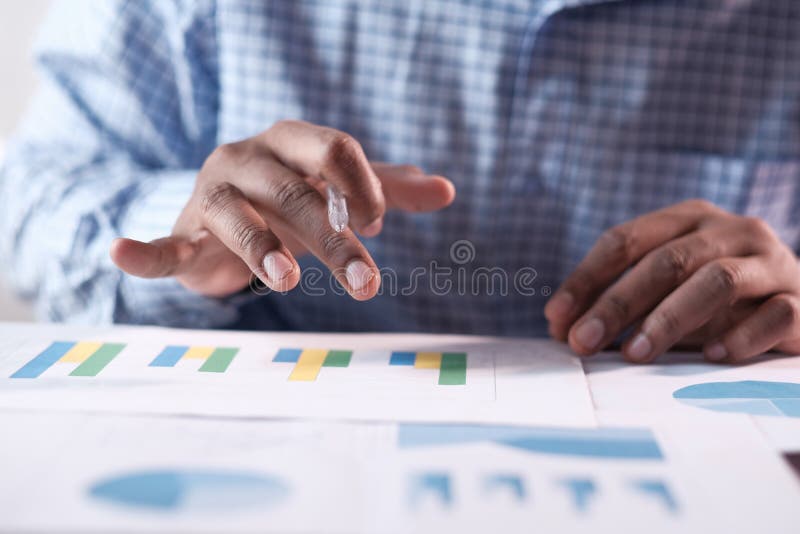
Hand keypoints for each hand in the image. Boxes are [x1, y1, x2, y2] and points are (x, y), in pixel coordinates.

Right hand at [110, 120, 454, 298]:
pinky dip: (144, 251)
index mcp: (290, 141)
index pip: (334, 148)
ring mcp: (211, 194)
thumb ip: (387, 189)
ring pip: (237, 216)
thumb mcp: (338, 191)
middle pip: (295, 189)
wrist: (225, 218)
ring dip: (261, 248)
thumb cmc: (291, 201)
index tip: (379, 228)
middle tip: (367, 283)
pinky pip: (162, 241)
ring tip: (287, 283)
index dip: (361, 186)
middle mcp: (248, 158)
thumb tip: (448, 190)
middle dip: (333, 236)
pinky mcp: (183, 232)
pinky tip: (122, 253)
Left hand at [544, 199, 799, 362]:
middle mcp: (730, 230)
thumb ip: (624, 302)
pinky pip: (773, 314)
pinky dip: (738, 337)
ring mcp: (771, 262)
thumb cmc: (719, 299)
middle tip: (582, 342)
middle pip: (666, 261)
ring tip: (635, 353)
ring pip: (718, 281)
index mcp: (688, 218)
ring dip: (669, 319)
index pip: (625, 240)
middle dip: (617, 303)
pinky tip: (709, 356)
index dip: (586, 279)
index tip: (556, 318)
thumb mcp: (668, 290)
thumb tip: (563, 329)